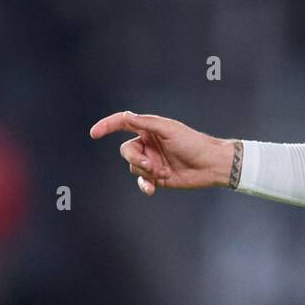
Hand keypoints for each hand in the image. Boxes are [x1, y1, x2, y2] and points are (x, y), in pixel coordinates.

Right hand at [89, 111, 235, 195]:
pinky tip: (151, 188)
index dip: (107, 126)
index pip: (123, 123)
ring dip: (144, 171)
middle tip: (149, 165)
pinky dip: (144, 185)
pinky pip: (141, 181)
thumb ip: (146, 123)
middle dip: (134, 158)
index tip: (93, 133)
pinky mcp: (157, 177)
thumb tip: (126, 116)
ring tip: (161, 172)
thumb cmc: (193, 143)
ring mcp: (152, 161)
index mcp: (150, 129)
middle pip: (126, 150)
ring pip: (132, 167)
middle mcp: (149, 144)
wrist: (210, 165)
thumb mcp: (169, 129)